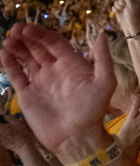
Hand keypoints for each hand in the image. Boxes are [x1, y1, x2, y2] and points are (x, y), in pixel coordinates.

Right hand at [0, 24, 115, 161]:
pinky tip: (4, 53)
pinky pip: (17, 76)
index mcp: (72, 63)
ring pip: (26, 59)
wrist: (76, 136)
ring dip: (17, 48)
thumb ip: (102, 57)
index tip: (28, 28)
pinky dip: (10, 64)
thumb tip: (102, 33)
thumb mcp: (104, 81)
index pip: (54, 43)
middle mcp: (55, 69)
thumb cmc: (94, 109)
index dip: (41, 34)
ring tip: (8, 40)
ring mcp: (41, 81)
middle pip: (38, 48)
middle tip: (15, 28)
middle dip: (27, 37)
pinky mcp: (28, 95)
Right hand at [112, 0, 139, 36]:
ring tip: (122, 10)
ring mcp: (123, 6)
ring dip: (118, 6)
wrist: (129, 25)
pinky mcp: (119, 10)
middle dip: (121, 3)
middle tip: (124, 7)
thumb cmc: (133, 15)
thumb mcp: (132, 5)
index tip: (127, 3)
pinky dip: (115, 9)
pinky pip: (113, 6)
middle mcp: (129, 2)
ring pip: (116, 2)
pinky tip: (118, 12)